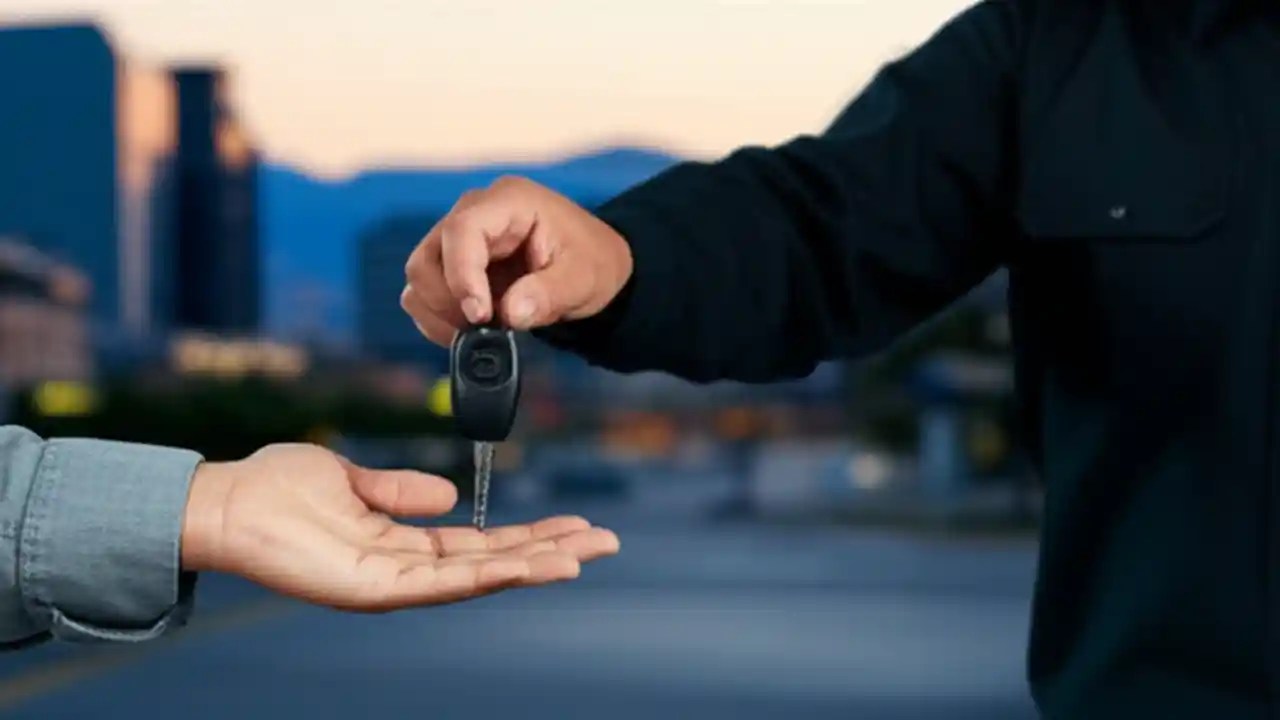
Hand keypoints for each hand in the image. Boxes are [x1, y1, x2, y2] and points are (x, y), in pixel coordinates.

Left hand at [181, 444, 618, 611]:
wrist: (224, 501)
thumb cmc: (276, 488)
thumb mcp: (352, 478)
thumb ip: (400, 489)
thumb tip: (447, 494)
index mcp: (402, 542)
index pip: (481, 544)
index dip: (530, 536)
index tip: (576, 524)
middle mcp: (404, 570)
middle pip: (494, 563)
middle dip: (551, 552)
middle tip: (607, 542)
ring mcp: (391, 585)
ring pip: (480, 578)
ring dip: (536, 565)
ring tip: (586, 554)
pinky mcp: (374, 590)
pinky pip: (445, 582)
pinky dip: (494, 574)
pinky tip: (534, 564)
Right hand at [402, 176, 632, 345]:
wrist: (591, 266)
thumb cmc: (590, 262)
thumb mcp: (583, 278)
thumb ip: (548, 294)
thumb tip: (510, 314)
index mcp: (509, 202)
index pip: (461, 230)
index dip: (461, 276)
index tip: (480, 316)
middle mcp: (474, 213)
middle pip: (427, 257)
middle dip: (449, 302)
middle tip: (485, 328)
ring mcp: (457, 239)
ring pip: (419, 278)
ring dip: (441, 313)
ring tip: (482, 331)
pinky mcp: (450, 265)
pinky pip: (423, 294)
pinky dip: (438, 319)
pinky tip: (471, 330)